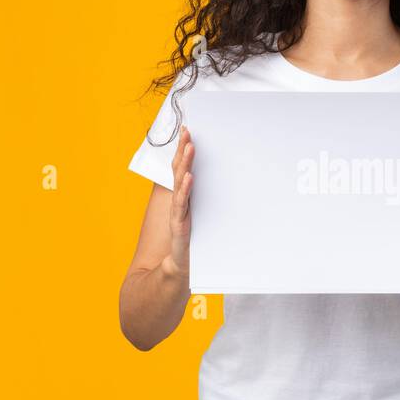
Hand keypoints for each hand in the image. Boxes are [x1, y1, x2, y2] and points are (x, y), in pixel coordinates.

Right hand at [166, 124, 193, 278]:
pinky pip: (182, 205)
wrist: (179, 268)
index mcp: (185, 197)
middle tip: (188, 132)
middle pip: (180, 171)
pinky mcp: (179, 225)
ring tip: (189, 147)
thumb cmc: (192, 242)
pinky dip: (185, 190)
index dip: (183, 150)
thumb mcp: (203, 217)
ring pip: (180, 184)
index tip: (188, 132)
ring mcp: (178, 212)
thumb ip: (205, 200)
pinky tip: (189, 177)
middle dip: (183, 150)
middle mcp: (180, 201)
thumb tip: (221, 182)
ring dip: (184, 165)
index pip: (182, 169)